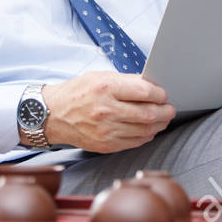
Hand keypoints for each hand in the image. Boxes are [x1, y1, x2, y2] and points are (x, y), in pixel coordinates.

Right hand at [41, 71, 175, 152]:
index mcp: (106, 88)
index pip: (144, 92)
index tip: (163, 94)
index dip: (160, 94)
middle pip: (149, 114)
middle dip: (165, 111)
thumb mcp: (100, 77)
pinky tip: (148, 130)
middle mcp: (106, 110)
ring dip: (159, 125)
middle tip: (169, 109)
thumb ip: (126, 81)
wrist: (52, 115)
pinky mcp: (106, 145)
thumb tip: (152, 87)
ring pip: (145, 130)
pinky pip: (135, 142)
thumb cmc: (77, 93)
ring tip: (162, 119)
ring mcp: (106, 130)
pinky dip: (146, 136)